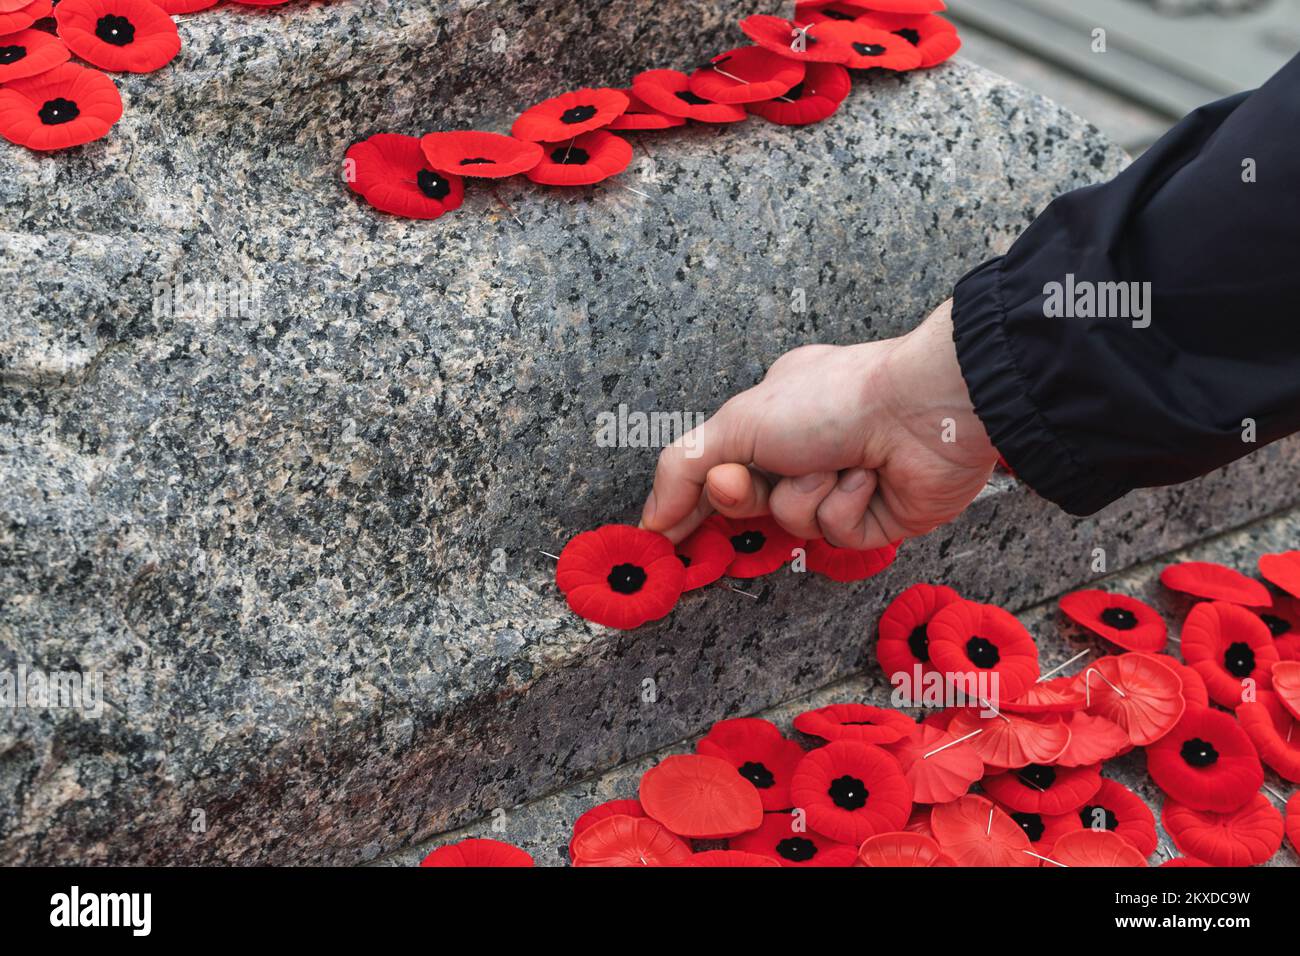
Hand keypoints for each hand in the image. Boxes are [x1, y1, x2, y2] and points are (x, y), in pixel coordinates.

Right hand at [639, 299, 998, 547]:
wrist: (923, 409)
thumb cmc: (833, 400)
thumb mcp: (738, 422)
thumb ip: (683, 468)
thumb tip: (651, 522)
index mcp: (772, 418)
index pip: (717, 472)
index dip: (694, 503)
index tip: (663, 535)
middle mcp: (805, 452)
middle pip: (750, 505)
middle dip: (747, 496)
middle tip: (748, 480)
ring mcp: (840, 487)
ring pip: (794, 523)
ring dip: (808, 494)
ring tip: (836, 462)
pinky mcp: (874, 519)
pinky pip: (836, 534)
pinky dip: (846, 507)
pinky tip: (869, 478)